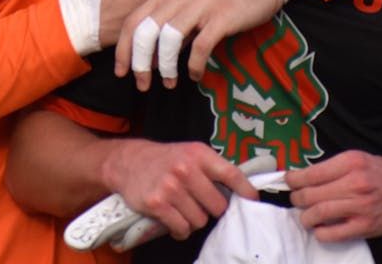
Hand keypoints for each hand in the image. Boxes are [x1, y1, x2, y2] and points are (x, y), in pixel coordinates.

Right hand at [101, 139, 256, 239]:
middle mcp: (185, 169)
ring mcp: (171, 187)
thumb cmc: (165, 160)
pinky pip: (182, 228)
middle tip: (199, 202)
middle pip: (217, 206)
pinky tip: (172, 218)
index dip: (245, 190)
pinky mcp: (157, 204)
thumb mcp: (190, 153)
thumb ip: (212, 169)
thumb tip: (241, 190)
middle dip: (211, 209)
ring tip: (181, 207)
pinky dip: (180, 229)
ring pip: (200, 220)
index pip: (231, 174)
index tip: (252, 201)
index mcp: (198, 154)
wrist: (129, 162)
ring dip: (193, 219)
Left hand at [114, 0, 282, 90]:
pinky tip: (196, 75)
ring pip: (169, 40)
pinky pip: (200, 47)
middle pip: (146, 32)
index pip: (134, 21)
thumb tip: (153, 57)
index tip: (121, 71)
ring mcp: (200, 5)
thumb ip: (171, 26)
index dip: (123, 49)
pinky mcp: (221, 17)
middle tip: (141, 83)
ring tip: (169, 83)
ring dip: (165, 67)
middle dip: (139, 62)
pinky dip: (194, 66)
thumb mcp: (189, 3)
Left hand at [284, 150, 381, 242]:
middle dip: (297, 199)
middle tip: (296, 200)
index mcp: (350, 163)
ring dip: (305, 217)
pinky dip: (320, 233)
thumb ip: (331, 167)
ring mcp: (361, 206)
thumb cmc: (378, 173)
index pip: (311, 174)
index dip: (294, 180)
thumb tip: (301, 176)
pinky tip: (320, 228)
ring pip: (318, 213)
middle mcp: (355, 183)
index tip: (289, 182)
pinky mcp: (365, 226)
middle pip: (311, 195)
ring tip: (306, 216)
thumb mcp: (356, 159)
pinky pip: (333, 234)